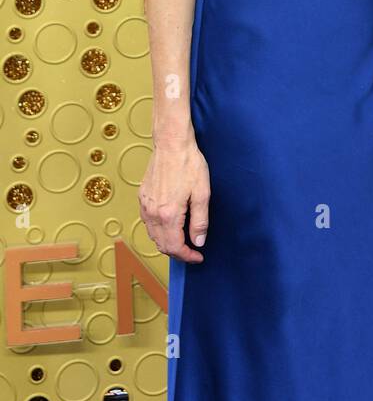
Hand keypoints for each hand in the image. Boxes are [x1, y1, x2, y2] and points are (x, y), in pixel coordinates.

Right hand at [139, 136, 210, 262]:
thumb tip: (199, 241)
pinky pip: (148, 222)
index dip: (188, 256)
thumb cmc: (188, 164)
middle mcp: (153, 213)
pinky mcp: (142, 197)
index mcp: (168, 214)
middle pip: (162, 245)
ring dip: (168, 242)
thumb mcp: (202, 193)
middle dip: (178, 252)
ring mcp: (145, 205)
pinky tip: (170, 225)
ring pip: (153, 235)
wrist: (171, 144)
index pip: (175, 247)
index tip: (198, 256)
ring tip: (183, 239)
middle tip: (193, 250)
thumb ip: (200, 221)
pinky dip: (159, 230)